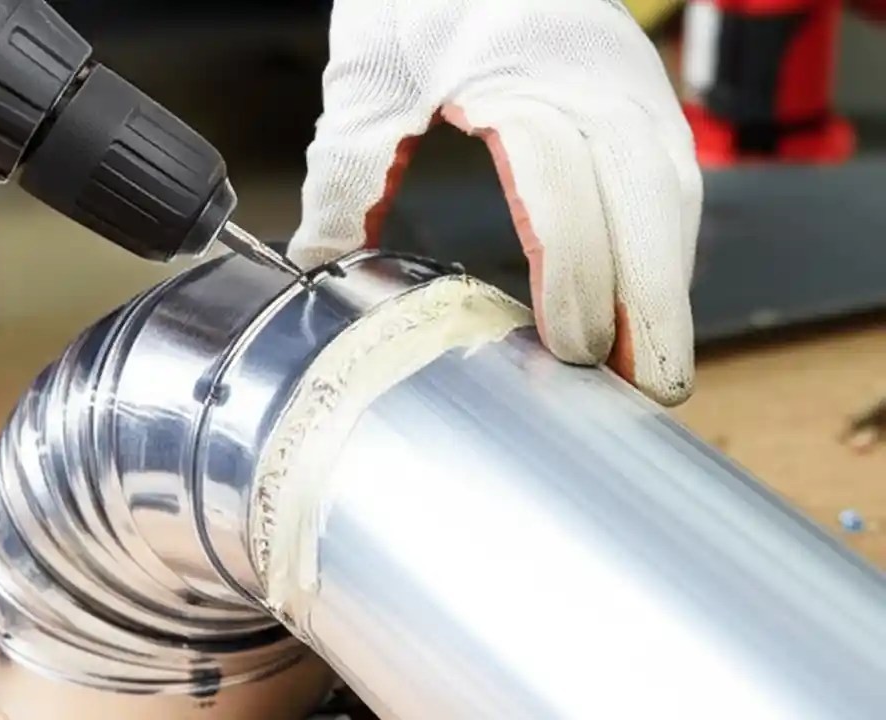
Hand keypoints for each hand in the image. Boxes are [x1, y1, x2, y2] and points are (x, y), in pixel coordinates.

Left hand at [290, 0, 702, 405]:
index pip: (562, 179)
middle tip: (649, 388)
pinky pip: (667, 175)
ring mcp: (628, 81)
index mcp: (524, 68)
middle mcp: (596, 75)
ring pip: (669, 190)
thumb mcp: (370, 72)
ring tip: (653, 365)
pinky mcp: (636, 93)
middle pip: (647, 194)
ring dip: (667, 278)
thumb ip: (351, 167)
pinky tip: (647, 299)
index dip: (575, 269)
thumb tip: (321, 261)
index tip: (573, 347)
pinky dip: (662, 243)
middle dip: (655, 297)